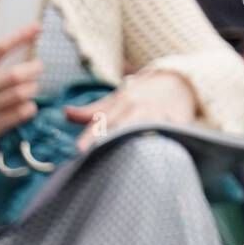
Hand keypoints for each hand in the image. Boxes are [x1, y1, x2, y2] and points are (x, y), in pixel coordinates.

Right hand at [0, 24, 43, 163]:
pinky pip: (18, 115)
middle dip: (33, 69)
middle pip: (14, 75)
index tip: (37, 28)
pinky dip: (29, 108)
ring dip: (32, 89)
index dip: (20, 36)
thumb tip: (9, 52)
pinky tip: (29, 106)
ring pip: (20, 94)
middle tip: (39, 66)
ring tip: (33, 87)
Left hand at [62, 70, 196, 150]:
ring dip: (134, 141)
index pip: (102, 122)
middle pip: (121, 126)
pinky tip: (156, 154)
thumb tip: (64, 113)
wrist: (178, 82)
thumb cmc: (141, 95)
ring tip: (124, 161)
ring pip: (144, 129)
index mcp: (121, 104)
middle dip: (109, 139)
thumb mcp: (116, 99)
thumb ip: (91, 111)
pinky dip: (163, 142)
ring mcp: (158, 116)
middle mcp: (137, 109)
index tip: (79, 150)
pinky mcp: (177, 123)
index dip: (90, 136)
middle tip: (95, 156)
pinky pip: (170, 135)